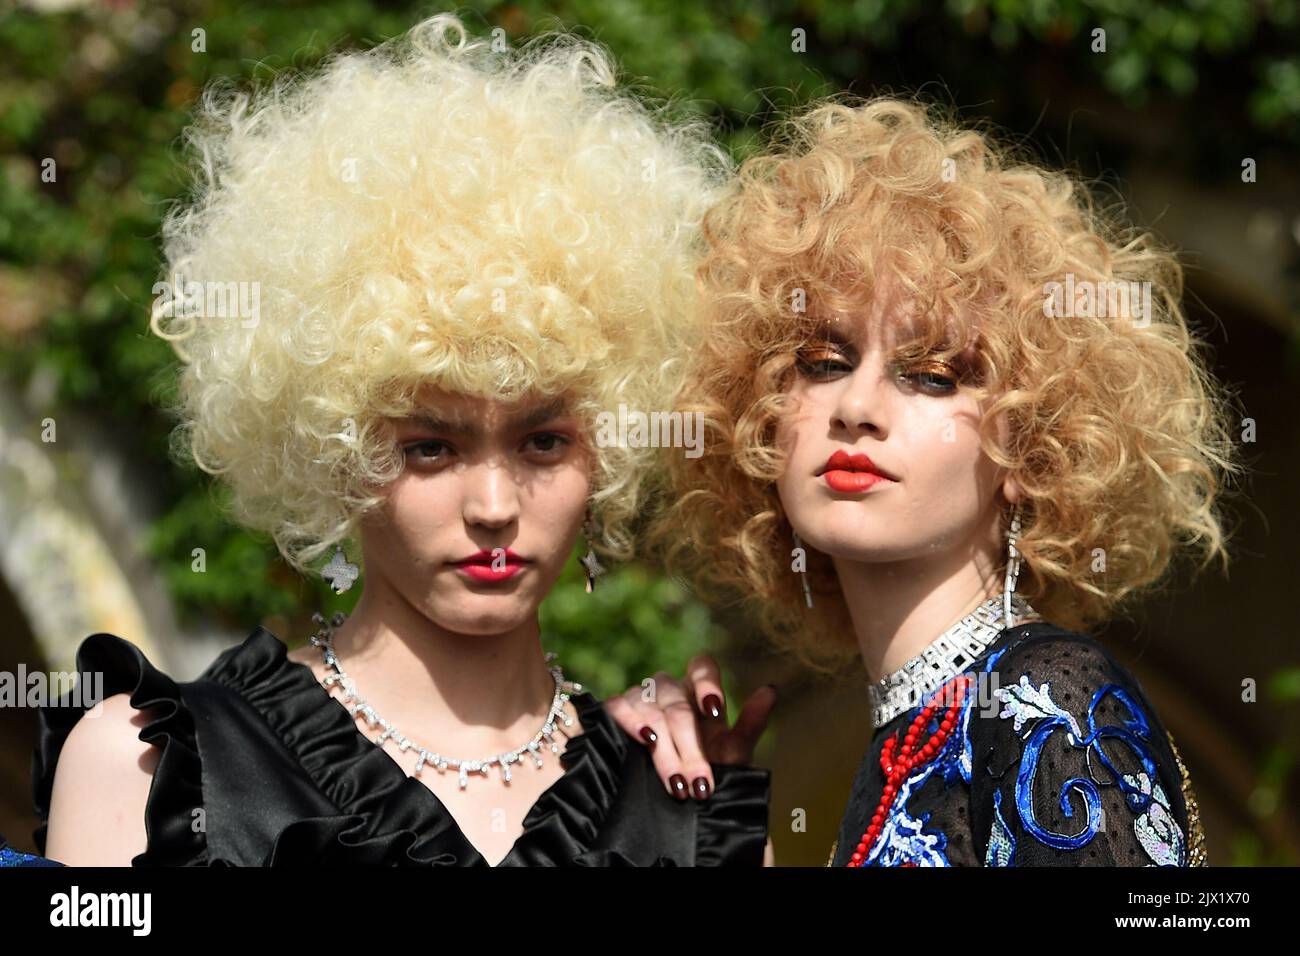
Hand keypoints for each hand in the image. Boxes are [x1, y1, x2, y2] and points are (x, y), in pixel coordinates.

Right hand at [604, 654, 774, 801]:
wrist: (676, 799)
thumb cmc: (707, 769)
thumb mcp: (732, 753)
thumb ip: (751, 723)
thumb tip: (771, 689)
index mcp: (698, 691)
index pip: (702, 667)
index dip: (706, 683)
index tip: (715, 710)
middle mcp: (669, 690)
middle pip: (678, 705)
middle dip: (690, 748)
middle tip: (700, 783)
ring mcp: (641, 699)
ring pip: (652, 712)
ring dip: (666, 751)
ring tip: (677, 783)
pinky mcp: (616, 712)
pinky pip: (618, 707)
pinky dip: (631, 723)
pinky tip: (645, 739)